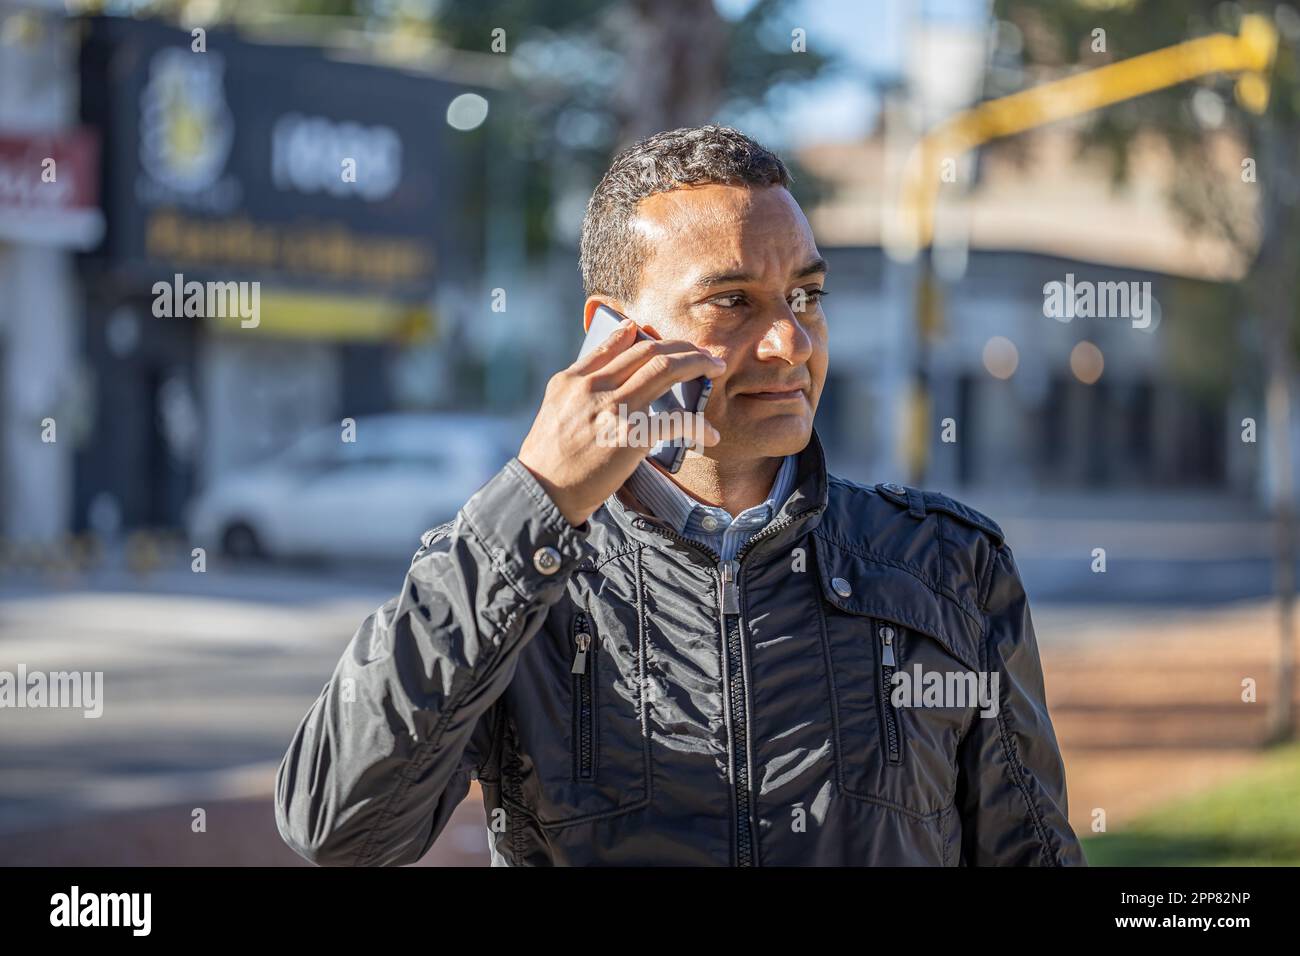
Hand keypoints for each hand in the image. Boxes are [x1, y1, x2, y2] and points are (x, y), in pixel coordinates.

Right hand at [517, 317, 724, 526]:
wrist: (545, 491)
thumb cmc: (550, 455)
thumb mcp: (556, 405)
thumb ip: (583, 379)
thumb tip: (616, 357)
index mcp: (574, 379)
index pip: (616, 342)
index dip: (647, 336)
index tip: (668, 341)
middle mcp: (595, 387)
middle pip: (648, 350)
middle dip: (683, 347)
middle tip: (704, 354)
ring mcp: (615, 410)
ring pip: (665, 370)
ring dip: (697, 364)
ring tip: (715, 369)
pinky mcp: (631, 437)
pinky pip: (675, 421)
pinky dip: (697, 425)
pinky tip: (710, 434)